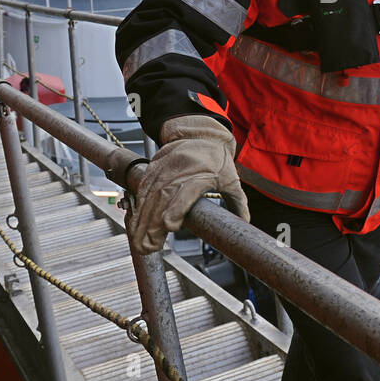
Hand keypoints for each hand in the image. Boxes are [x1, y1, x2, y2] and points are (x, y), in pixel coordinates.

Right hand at [128, 114, 247, 254]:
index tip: (169, 226)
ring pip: (150, 195)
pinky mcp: (154, 167)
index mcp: (202, 174)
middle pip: (163, 198)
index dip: (176, 209)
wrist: (198, 135)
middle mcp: (180, 171)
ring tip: (137, 239)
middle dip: (153, 224)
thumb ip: (237, 202)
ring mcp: (165, 168)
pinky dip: (138, 205)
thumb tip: (245, 223)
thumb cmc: (216, 159)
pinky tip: (134, 221)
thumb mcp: (231, 179)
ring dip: (142, 219)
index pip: (186, 192)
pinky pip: (143, 187)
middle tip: (147, 246)